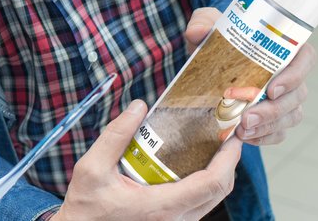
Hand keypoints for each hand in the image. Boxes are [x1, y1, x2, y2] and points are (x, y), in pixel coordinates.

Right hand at [53, 100, 242, 220]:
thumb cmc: (86, 208)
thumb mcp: (92, 167)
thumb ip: (116, 135)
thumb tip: (139, 107)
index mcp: (162, 206)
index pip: (211, 183)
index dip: (228, 158)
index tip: (232, 136)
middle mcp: (176, 220)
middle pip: (220, 191)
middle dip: (229, 162)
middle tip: (226, 135)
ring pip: (212, 200)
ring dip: (218, 173)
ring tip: (212, 146)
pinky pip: (200, 204)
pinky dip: (205, 183)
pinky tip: (194, 164)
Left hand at [183, 6, 316, 145]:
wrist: (210, 59)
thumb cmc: (219, 37)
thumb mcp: (208, 23)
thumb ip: (203, 23)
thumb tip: (197, 33)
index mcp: (284, 48)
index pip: (305, 59)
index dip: (294, 76)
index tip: (272, 89)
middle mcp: (291, 74)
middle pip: (297, 95)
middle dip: (273, 110)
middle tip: (247, 117)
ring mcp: (286, 98)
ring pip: (290, 117)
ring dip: (267, 126)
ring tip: (242, 130)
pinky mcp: (275, 117)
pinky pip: (278, 132)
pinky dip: (263, 137)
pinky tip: (245, 136)